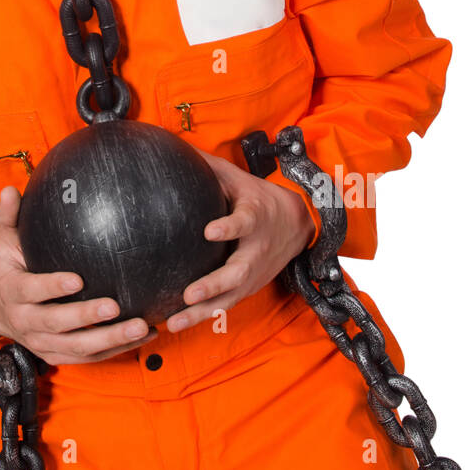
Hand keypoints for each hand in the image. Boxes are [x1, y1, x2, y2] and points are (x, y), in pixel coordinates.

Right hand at [0, 185, 158, 365]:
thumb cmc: (10, 269)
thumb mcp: (5, 243)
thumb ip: (8, 217)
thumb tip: (10, 189)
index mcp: (13, 292)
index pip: (31, 291)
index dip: (53, 288)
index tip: (78, 279)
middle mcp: (26, 322)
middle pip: (56, 324)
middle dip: (86, 316)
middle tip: (115, 306)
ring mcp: (42, 343)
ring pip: (77, 347)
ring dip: (110, 339)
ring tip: (141, 326)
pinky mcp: (57, 356)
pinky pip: (89, 357)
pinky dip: (117, 349)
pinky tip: (146, 336)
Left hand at [164, 152, 314, 333]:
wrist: (299, 224)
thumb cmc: (258, 197)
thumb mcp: (237, 178)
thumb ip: (207, 166)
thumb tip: (170, 144)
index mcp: (254, 217)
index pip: (243, 222)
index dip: (229, 227)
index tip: (210, 230)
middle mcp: (256, 249)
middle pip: (237, 272)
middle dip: (213, 285)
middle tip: (189, 293)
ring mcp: (254, 273)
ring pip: (230, 297)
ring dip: (202, 311)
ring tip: (173, 322)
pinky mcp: (248, 288)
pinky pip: (225, 306)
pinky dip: (202, 317)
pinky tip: (173, 325)